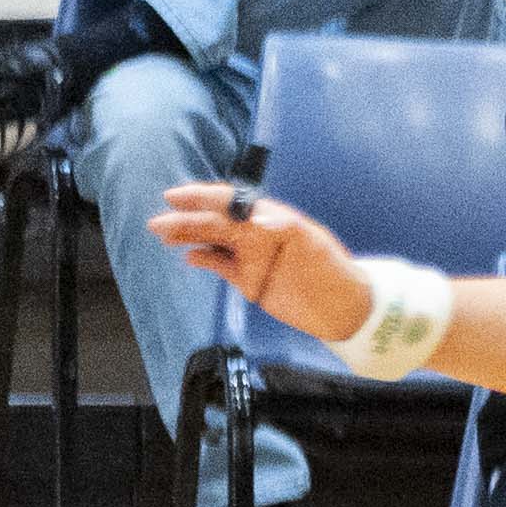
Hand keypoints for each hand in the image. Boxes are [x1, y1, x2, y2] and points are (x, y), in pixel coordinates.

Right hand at [145, 183, 367, 341]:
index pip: (231, 202)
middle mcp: (258, 234)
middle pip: (216, 221)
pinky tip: (190, 256)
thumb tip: (250, 219)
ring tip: (164, 234)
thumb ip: (279, 230)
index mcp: (271, 218)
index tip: (178, 197)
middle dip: (187, 219)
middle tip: (160, 222)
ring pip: (213, 240)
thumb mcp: (310, 244)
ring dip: (188, 235)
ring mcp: (252, 255)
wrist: (345, 310)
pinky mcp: (249, 278)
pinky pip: (220, 264)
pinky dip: (203, 259)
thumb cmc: (334, 271)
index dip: (203, 197)